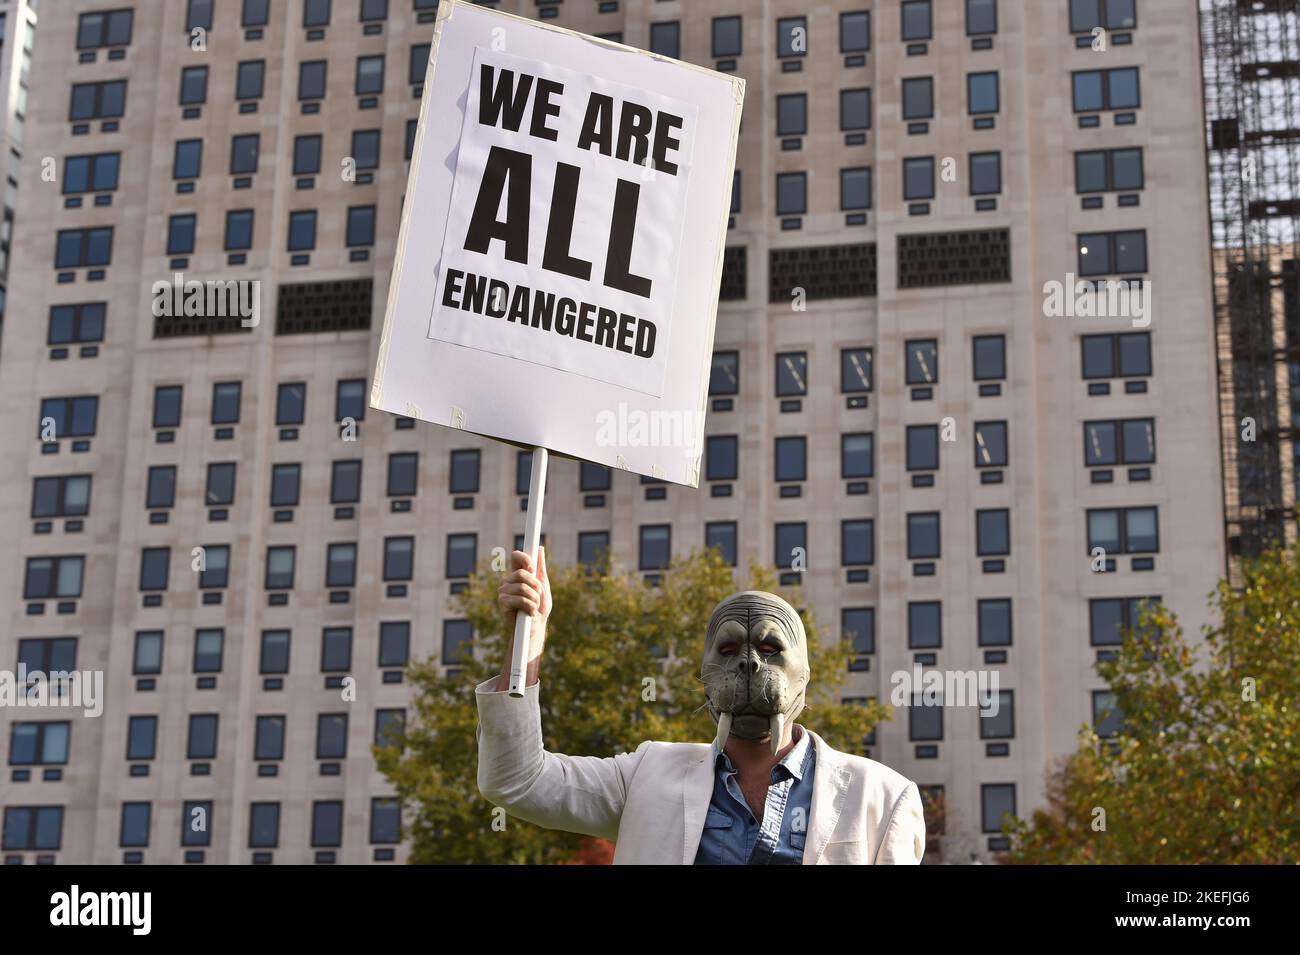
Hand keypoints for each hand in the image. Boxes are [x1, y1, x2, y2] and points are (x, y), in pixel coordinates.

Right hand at [497, 547, 550, 688]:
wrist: (536, 627)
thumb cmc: (539, 607)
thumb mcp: (543, 585)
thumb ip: (540, 568)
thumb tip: (540, 548)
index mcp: (517, 575)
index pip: (515, 557)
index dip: (524, 558)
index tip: (533, 567)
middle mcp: (508, 581)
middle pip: (521, 573)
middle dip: (535, 585)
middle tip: (538, 595)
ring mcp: (503, 591)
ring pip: (522, 587)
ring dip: (534, 599)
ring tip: (533, 607)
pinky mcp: (502, 603)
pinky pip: (519, 599)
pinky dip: (529, 607)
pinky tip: (529, 613)